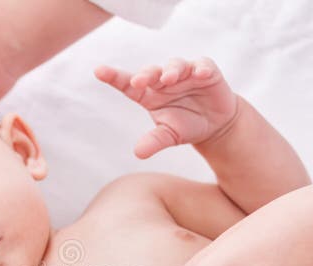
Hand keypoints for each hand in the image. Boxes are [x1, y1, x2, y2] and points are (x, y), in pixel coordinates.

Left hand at [95, 57, 238, 158]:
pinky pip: (202, 65)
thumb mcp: (169, 136)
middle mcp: (163, 81)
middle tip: (139, 81)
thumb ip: (154, 141)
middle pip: (151, 72)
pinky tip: (199, 74)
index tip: (98, 71)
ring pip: (175, 65)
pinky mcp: (206, 71)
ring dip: (171, 70)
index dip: (113, 76)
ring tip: (169, 79)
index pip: (128, 84)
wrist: (214, 125)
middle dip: (145, 74)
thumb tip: (138, 153)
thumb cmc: (185, 126)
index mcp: (149, 95)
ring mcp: (185, 74)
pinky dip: (200, 68)